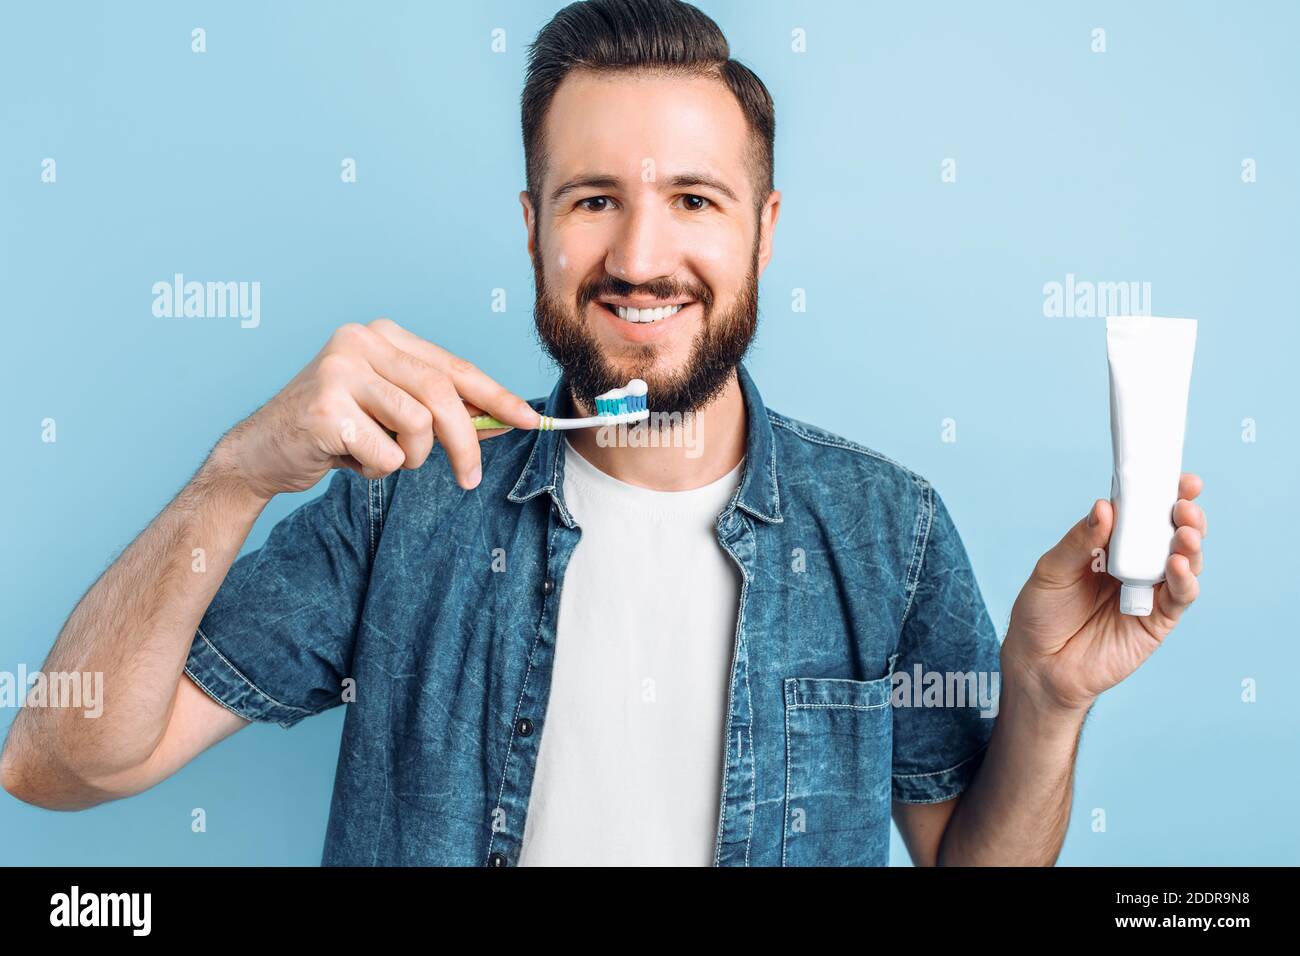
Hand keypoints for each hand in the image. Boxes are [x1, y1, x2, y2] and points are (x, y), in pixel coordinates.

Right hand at [213, 318, 539, 499]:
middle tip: (471, 479)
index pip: (454, 366)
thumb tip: (504, 419)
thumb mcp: (393, 413)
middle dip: (466, 442)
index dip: (496, 396)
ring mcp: (339, 371)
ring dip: (408, 458)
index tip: (529, 420)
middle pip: (442, 395)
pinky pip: (385, 453)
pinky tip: (349, 459)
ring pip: (418, 426)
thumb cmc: (336, 431)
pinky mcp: (325, 408)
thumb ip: (442, 410)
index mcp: (382, 335)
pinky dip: (376, 469)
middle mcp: (360, 342)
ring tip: (378, 456)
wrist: (262, 452)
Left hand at [1001, 472, 1206, 715]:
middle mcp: (1134, 564)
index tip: (1178, 477)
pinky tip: (1178, 564)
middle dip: (1184, 514)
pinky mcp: (1157, 620)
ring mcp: (1149, 591)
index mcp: (1109, 545)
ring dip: (1190, 542)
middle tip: (1183, 502)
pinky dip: (1185, 578)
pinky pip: (1181, 596)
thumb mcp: (1052, 570)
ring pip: (1185, 561)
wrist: (1038, 664)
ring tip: (1185, 530)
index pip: (1141, 513)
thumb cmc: (1040, 613)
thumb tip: (1105, 507)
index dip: (1161, 494)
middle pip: (1169, 533)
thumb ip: (1080, 541)